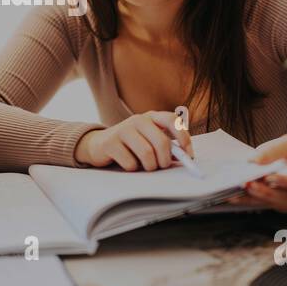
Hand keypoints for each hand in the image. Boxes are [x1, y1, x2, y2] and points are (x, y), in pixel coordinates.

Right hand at [74, 111, 193, 170]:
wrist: (98, 145)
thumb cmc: (130, 145)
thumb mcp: (149, 140)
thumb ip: (166, 146)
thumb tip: (184, 157)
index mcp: (151, 117)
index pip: (173, 120)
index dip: (183, 137)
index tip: (188, 154)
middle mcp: (138, 120)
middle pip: (161, 142)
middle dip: (165, 160)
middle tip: (162, 166)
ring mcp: (123, 129)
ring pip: (147, 154)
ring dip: (149, 166)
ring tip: (145, 167)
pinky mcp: (110, 143)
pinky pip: (130, 162)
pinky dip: (133, 168)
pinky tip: (128, 164)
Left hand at [228, 134, 286, 210]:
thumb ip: (275, 150)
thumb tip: (253, 161)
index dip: (285, 181)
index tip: (269, 177)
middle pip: (281, 197)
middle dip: (262, 191)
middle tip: (245, 183)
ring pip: (269, 203)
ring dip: (251, 197)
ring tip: (235, 189)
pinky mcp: (277, 206)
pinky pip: (262, 204)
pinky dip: (247, 200)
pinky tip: (233, 196)